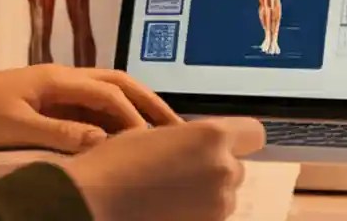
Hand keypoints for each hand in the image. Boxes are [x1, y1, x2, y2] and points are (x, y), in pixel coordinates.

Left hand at [0, 64, 182, 152]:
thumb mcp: (15, 129)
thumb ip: (61, 135)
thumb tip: (104, 142)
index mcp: (57, 79)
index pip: (110, 94)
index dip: (135, 117)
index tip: (155, 142)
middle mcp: (63, 77)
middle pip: (120, 83)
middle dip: (150, 103)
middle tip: (179, 126)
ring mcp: (57, 87)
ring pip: (108, 92)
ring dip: (136, 108)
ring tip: (161, 130)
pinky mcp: (49, 100)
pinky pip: (92, 105)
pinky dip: (114, 117)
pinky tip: (125, 135)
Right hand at [65, 117, 265, 220]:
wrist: (92, 203)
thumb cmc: (115, 162)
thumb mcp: (155, 134)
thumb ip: (189, 139)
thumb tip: (200, 147)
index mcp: (213, 137)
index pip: (254, 134)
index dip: (241, 140)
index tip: (225, 145)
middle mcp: (224, 169)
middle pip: (237, 169)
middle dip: (217, 171)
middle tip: (184, 176)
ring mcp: (217, 205)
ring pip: (225, 197)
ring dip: (208, 197)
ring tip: (171, 197)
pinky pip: (211, 218)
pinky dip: (197, 215)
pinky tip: (168, 211)